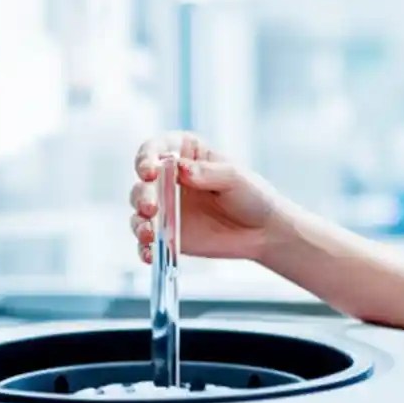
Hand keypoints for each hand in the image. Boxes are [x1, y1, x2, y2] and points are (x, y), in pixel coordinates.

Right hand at [128, 132, 285, 263]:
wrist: (264, 231)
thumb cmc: (252, 195)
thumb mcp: (234, 177)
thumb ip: (207, 172)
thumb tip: (180, 168)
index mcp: (186, 154)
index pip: (156, 148)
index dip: (146, 157)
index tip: (150, 171)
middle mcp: (169, 179)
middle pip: (143, 182)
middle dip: (142, 194)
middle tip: (151, 207)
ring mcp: (166, 207)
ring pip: (139, 210)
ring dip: (139, 222)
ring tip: (149, 234)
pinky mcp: (167, 234)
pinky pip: (148, 241)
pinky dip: (145, 247)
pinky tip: (151, 254)